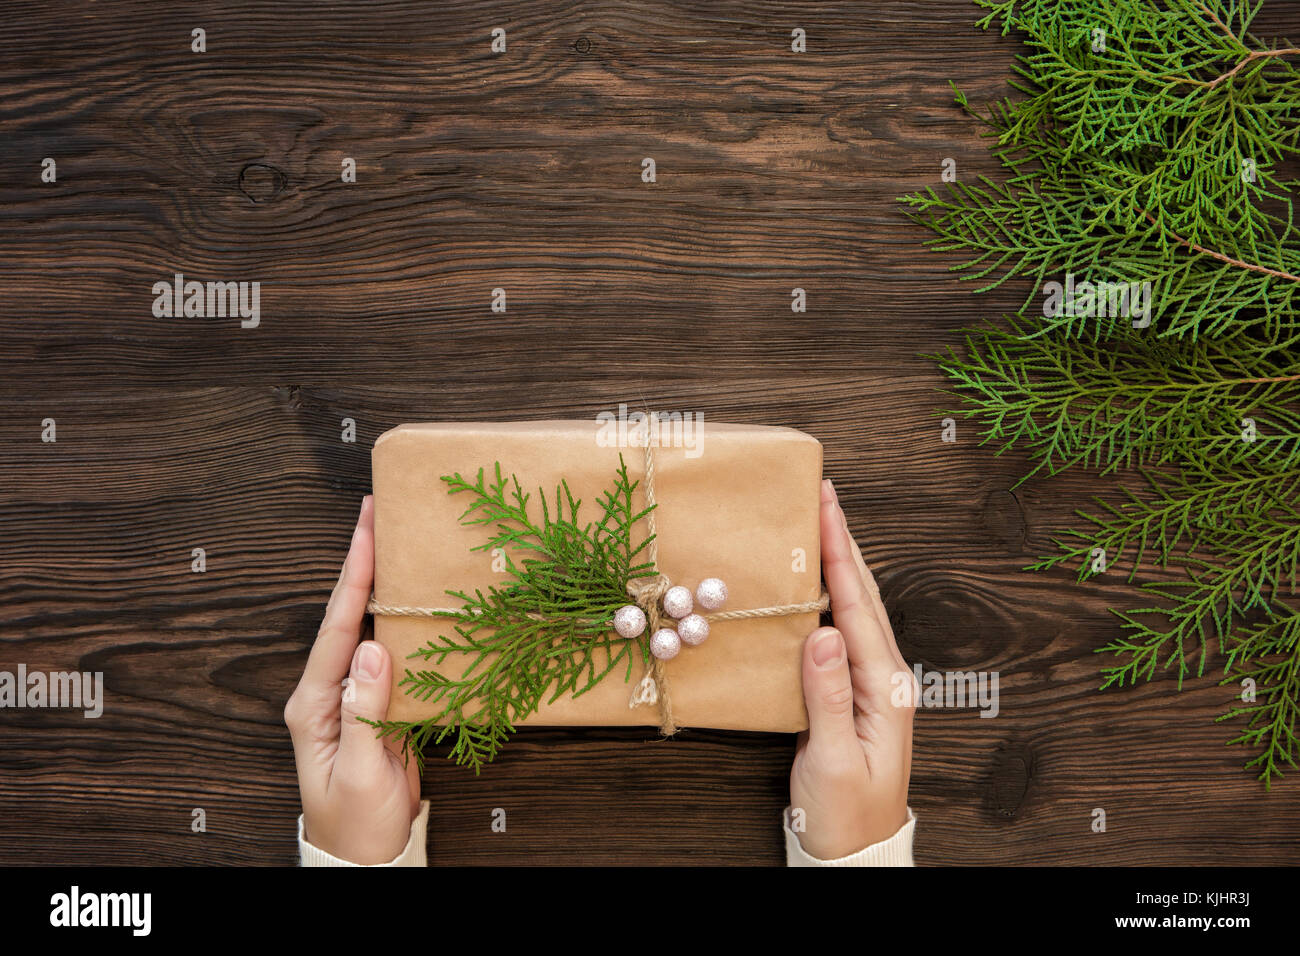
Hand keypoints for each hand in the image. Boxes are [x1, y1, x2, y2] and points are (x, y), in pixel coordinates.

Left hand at [284, 496, 420, 864]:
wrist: (366, 856)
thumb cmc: (356, 822)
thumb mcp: (359, 770)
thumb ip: (365, 711)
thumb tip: (375, 648)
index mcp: (313, 703)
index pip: (337, 627)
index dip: (353, 575)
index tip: (367, 529)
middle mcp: (329, 691)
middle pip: (349, 616)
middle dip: (363, 563)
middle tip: (380, 513)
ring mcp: (353, 696)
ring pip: (371, 628)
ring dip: (385, 585)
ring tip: (400, 541)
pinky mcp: (378, 706)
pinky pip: (394, 654)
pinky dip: (406, 621)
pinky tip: (419, 600)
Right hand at [789, 479, 913, 859]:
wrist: (854, 852)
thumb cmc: (844, 813)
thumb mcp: (832, 760)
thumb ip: (828, 697)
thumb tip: (821, 632)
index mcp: (884, 689)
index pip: (857, 607)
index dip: (839, 553)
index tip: (825, 507)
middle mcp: (884, 678)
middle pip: (861, 596)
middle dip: (842, 542)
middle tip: (823, 494)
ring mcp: (870, 684)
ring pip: (853, 609)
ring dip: (837, 563)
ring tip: (819, 522)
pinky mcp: (851, 693)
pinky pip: (839, 631)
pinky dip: (827, 597)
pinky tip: (812, 583)